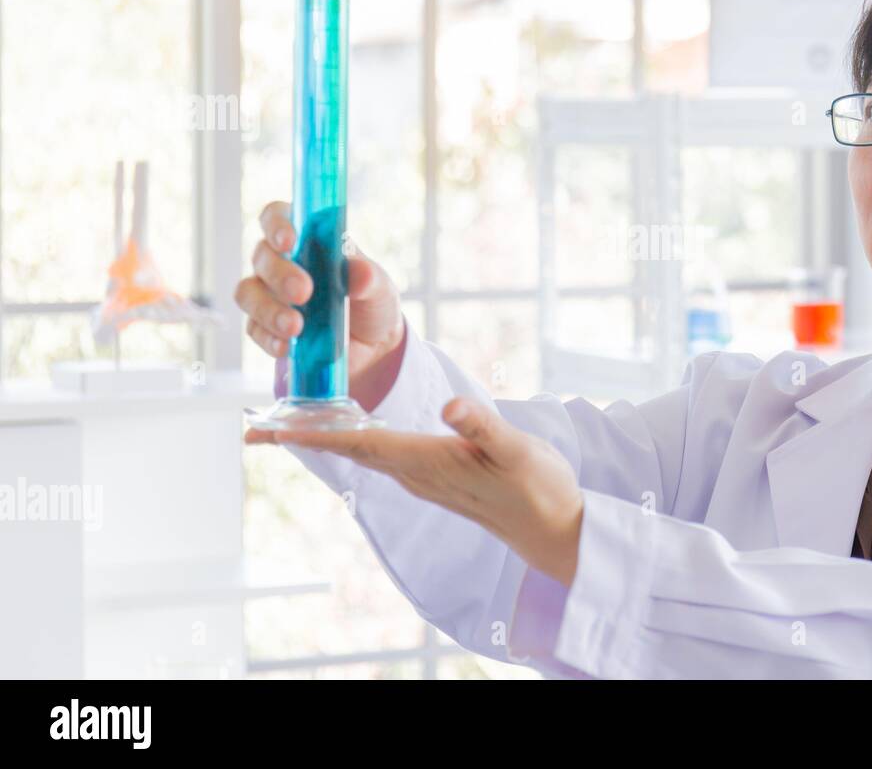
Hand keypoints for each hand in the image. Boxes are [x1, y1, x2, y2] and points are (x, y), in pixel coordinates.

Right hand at [235, 200, 404, 381]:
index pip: (277, 217)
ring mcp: (269, 295)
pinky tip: (287, 346)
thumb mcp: (380, 288)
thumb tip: (359, 272)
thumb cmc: (371, 300)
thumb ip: (369, 278)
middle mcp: (281, 262)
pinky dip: (269, 338)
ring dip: (268, 309)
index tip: (289, 241)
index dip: (277, 224)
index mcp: (307, 239)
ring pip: (248, 293)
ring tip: (296, 327)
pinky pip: (255, 330)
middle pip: (262, 256)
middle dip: (279, 273)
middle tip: (303, 292)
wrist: (374, 346)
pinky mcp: (268, 328)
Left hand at [246, 397, 584, 585]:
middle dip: (302, 438)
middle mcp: (416, 473)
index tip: (266, 430)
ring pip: (362, 454)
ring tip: (292, 425)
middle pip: (347, 450)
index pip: (356, 443)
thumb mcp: (515, 446)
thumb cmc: (537, 486)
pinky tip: (354, 432)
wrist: (554, 527)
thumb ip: (481, 425)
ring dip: (325, 440)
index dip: (310, 434)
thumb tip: (448, 406)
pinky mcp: (436, 478)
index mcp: (426, 460)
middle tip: (254, 428)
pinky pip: (382, 457)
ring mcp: (424, 478)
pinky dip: (356, 441)